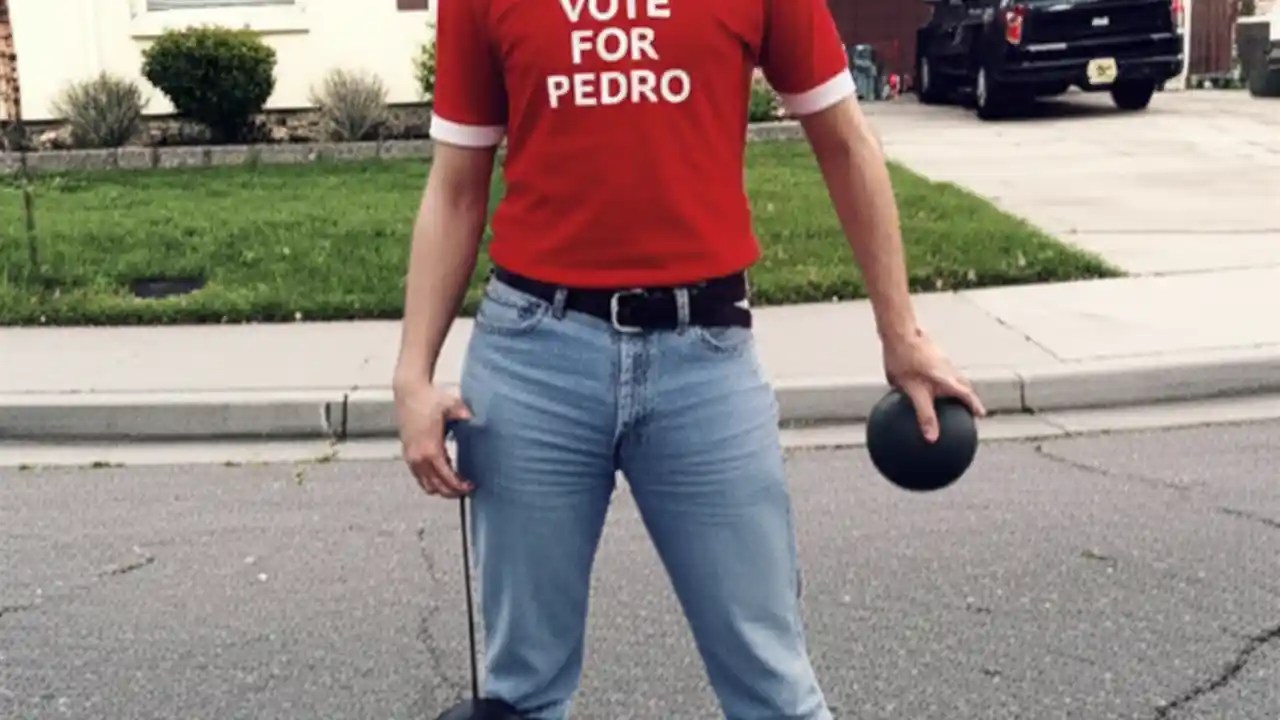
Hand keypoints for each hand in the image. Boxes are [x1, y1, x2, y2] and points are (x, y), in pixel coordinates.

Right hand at [393, 375, 473, 497]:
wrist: (409, 391)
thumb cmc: (430, 398)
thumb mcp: (452, 405)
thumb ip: (465, 414)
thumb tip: (477, 421)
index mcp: (430, 449)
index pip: (446, 477)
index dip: (458, 486)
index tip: (470, 486)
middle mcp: (418, 457)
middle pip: (435, 486)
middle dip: (451, 491)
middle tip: (466, 489)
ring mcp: (411, 456)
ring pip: (425, 484)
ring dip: (440, 488)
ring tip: (455, 484)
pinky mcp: (407, 453)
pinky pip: (419, 476)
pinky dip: (430, 480)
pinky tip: (443, 473)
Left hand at [881, 329, 985, 442]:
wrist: (898, 331)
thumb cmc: (905, 360)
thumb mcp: (914, 392)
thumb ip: (924, 415)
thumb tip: (932, 439)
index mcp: (948, 380)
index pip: (967, 395)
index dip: (975, 405)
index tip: (981, 415)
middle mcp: (948, 369)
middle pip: (962, 384)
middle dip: (967, 395)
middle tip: (968, 406)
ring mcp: (939, 359)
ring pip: (950, 375)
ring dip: (952, 385)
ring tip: (946, 396)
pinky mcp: (928, 353)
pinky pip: (937, 369)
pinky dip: (937, 378)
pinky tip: (920, 382)